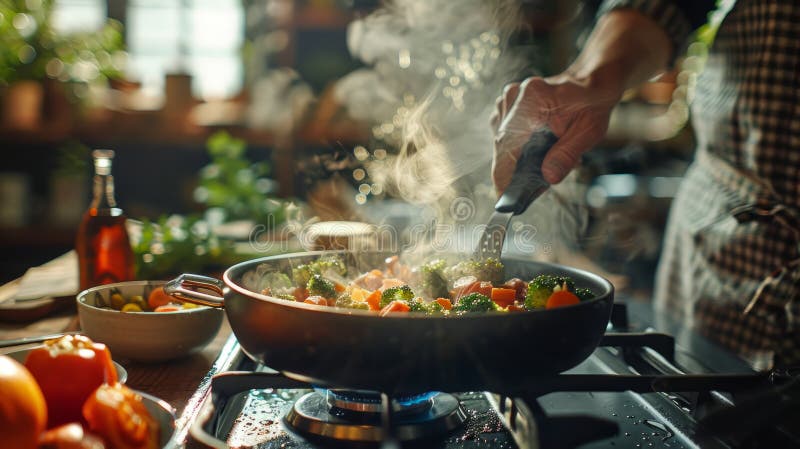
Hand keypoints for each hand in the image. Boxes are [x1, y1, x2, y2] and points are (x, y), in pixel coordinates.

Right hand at [490, 73, 620, 191]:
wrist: (591, 80)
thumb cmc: (592, 103)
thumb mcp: (589, 131)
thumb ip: (566, 155)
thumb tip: (547, 178)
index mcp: (533, 99)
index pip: (507, 143)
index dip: (503, 174)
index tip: (503, 198)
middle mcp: (514, 96)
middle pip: (502, 144)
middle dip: (513, 170)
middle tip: (531, 190)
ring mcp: (507, 99)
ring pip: (501, 140)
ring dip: (518, 158)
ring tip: (547, 158)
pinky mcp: (506, 105)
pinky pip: (503, 133)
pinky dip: (516, 147)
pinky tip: (537, 147)